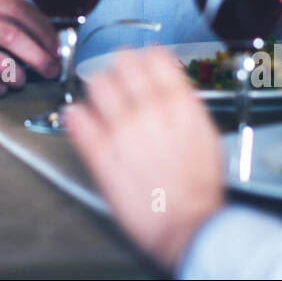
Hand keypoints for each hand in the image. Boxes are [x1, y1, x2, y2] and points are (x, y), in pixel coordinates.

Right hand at [0, 0, 60, 97]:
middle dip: (40, 57)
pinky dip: (1, 90)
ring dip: (20, 77)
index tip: (57, 47)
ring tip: (19, 79)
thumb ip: (18, 25)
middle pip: (12, 37)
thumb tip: (55, 43)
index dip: (44, 31)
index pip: (20, 10)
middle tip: (51, 70)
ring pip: (3, 65)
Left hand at [66, 47, 224, 272]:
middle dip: (118, 67)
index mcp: (177, 102)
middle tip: (116, 78)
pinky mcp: (100, 154)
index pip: (152, 55)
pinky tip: (79, 117)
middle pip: (121, 63)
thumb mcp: (205, 134)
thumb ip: (184, 105)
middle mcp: (148, 109)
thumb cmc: (199, 188)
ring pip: (95, 83)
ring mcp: (121, 129)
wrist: (188, 225)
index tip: (139, 61)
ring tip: (98, 98)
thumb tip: (169, 87)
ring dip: (96, 87)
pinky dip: (76, 114)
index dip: (144, 56)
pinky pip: (77, 118)